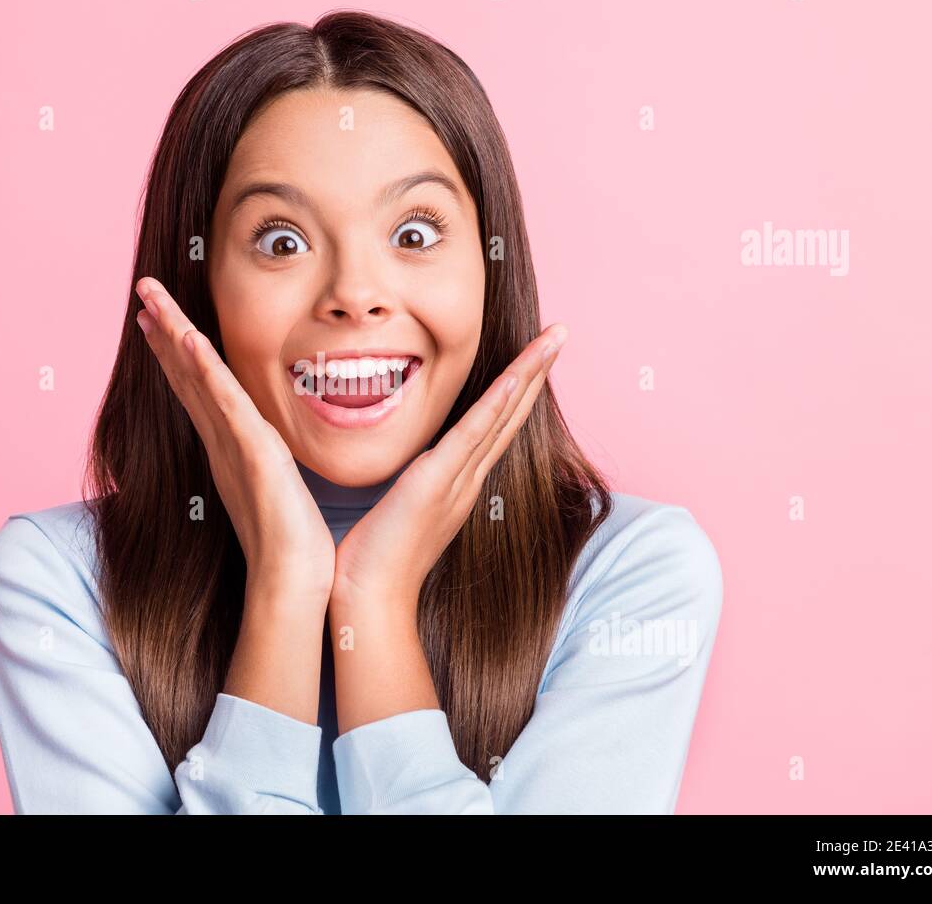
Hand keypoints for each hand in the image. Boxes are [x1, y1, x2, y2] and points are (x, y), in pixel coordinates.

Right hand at [134, 277, 335, 604]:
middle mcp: (223, 443)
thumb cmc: (294, 550)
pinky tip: (189, 339)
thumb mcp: (282, 492)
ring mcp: (233, 446)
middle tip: (143, 292)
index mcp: (231, 449)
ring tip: (150, 298)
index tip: (161, 319)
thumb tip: (274, 455)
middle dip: (164, 331)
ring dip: (174, 334)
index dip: (178, 353)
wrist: (294, 585)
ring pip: (197, 379)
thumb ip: (272, 467)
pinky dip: (204, 369)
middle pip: (187, 375)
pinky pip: (224, 403)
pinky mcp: (251, 455)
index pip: (199, 389)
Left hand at [331, 323, 568, 612]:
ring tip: (553, 339)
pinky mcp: (436, 483)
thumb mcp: (400, 509)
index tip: (534, 356)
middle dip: (537, 371)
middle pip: (511, 415)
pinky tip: (516, 377)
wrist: (371, 598)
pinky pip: (473, 437)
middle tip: (560, 333)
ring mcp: (457, 480)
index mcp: (458, 482)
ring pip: (502, 417)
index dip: (517, 389)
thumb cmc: (376, 560)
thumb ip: (413, 485)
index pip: (494, 425)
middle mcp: (468, 479)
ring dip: (529, 375)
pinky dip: (497, 405)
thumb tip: (413, 469)